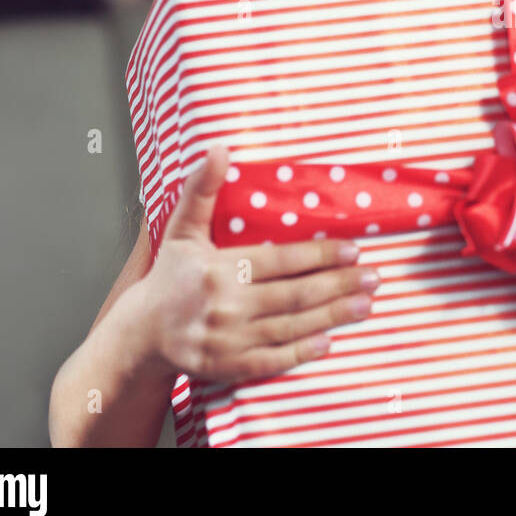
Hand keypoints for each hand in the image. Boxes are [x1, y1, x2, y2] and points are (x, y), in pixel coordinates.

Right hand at [132, 145, 380, 381]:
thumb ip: (202, 190)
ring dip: (332, 317)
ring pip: (290, 327)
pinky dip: (301, 352)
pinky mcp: (228, 366)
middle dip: (339, 285)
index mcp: (219, 269)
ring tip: (366, 305)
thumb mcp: (182, 230)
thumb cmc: (171, 277)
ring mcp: (227, 340)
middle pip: (293, 295)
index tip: (354, 249)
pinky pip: (272, 360)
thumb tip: (218, 148)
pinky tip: (329, 342)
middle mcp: (225, 305)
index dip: (320, 255)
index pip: (281, 261)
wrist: (140, 333)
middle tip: (375, 278)